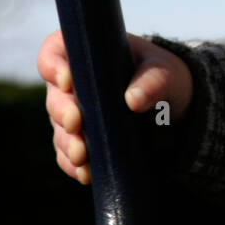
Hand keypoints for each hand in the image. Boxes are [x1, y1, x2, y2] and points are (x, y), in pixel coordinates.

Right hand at [38, 29, 192, 184]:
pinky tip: (85, 173)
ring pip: (60, 129)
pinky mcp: (82, 140)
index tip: (68, 81)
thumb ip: (154, 80)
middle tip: (76, 122)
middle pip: (55, 97)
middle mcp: (74, 84)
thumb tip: (133, 100)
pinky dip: (75, 165)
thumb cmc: (164, 76)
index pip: (55, 51)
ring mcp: (75, 113)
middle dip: (62, 112)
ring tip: (82, 155)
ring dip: (67, 143)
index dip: (53, 65)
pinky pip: (69, 154)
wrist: (172, 103)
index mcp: (88, 54)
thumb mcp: (166, 72)